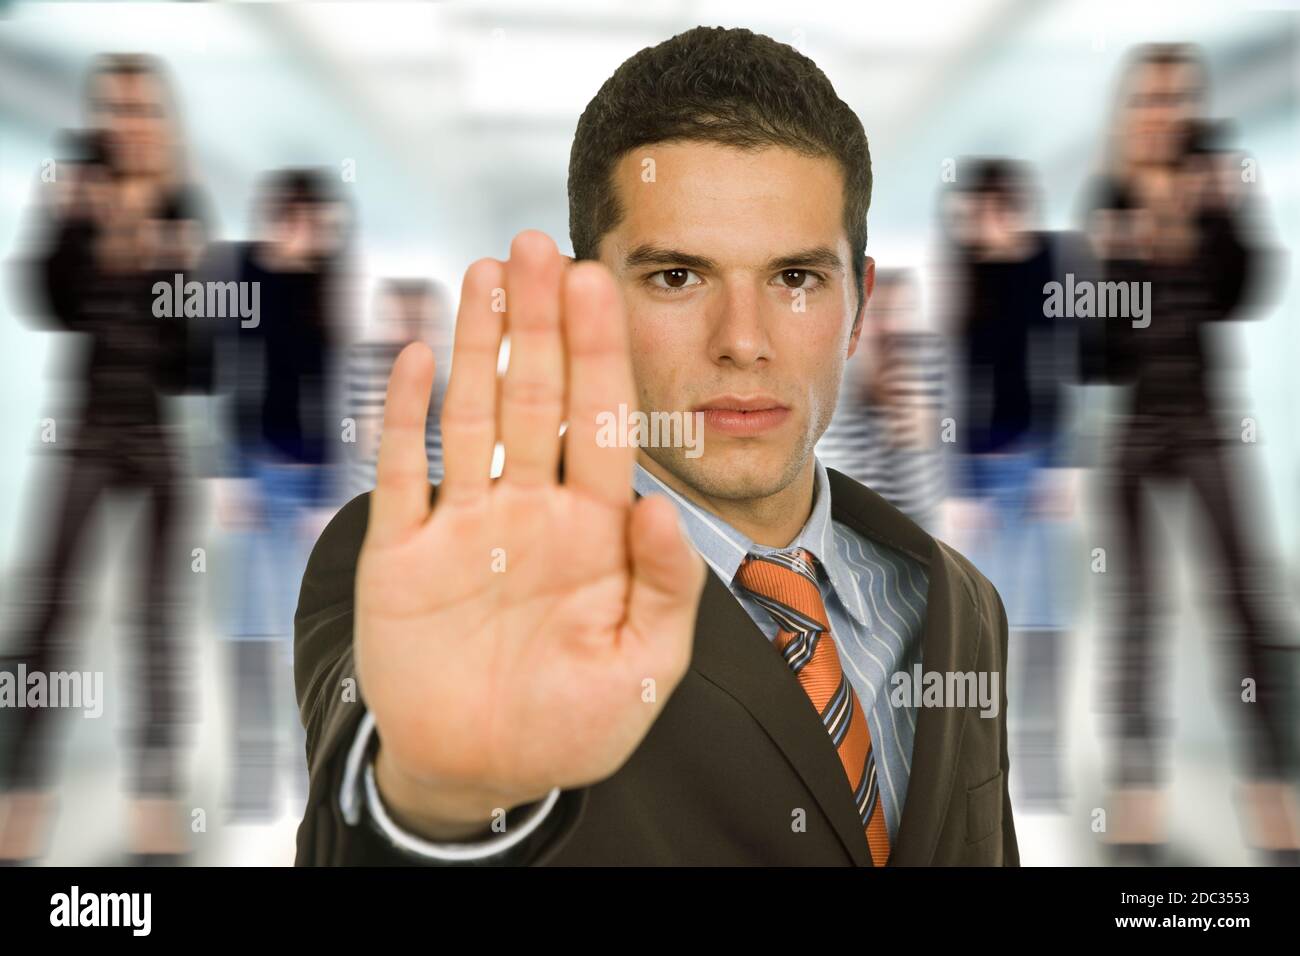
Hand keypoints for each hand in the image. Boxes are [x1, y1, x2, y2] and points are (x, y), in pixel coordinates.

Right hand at [356, 231, 706, 836]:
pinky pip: (402, 470)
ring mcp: (464, 524)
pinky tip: (418, 354)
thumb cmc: (571, 727)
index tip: (598, 283)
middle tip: (538, 245)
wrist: (481, 770)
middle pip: (537, 397)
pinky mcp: (402, 551)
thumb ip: (664, 587)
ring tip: (485, 272)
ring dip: (477, 345)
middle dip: (539, 323)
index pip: (602, 424)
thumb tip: (659, 502)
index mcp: (593, 532)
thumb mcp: (643, 672)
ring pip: (471, 415)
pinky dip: (404, 414)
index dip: (600, 353)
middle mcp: (530, 511)